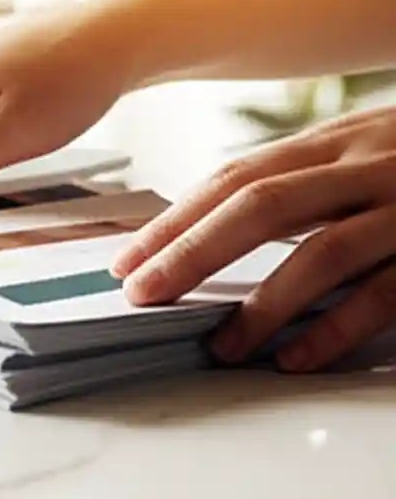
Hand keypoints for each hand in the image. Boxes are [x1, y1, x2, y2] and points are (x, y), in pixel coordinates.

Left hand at [112, 106, 395, 371]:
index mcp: (340, 141)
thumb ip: (310, 183)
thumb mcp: (374, 152)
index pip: (237, 178)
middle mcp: (370, 165)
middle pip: (262, 205)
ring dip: (262, 306)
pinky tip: (295, 357)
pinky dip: (334, 328)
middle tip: (143, 294)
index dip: (176, 220)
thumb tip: (221, 226)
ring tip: (221, 347)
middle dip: (192, 252)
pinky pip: (385, 294)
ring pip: (323, 253)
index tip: (128, 259)